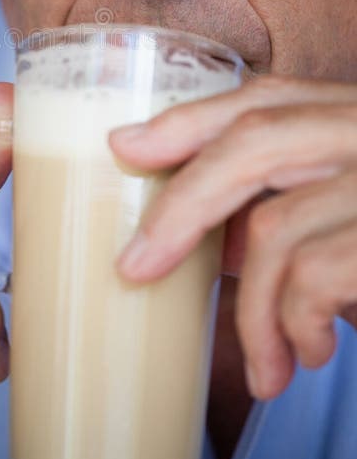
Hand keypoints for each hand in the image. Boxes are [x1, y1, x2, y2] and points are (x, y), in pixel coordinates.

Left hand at [109, 75, 356, 400]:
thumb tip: (203, 235)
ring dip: (250, 309)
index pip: (263, 96)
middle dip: (182, 203)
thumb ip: (292, 203)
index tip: (124, 146)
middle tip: (135, 266)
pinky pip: (317, 276)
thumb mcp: (350, 209)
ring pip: (278, 224)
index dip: (187, 118)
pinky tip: (305, 353)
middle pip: (255, 139)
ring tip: (260, 362)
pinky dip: (293, 323)